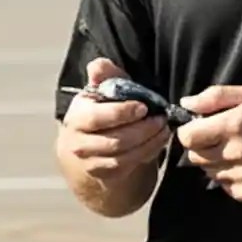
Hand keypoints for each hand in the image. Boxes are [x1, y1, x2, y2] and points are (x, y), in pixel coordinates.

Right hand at [58, 58, 170, 180]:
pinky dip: (147, 154)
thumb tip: (97, 66)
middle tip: (162, 119)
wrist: (87, 144)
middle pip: (115, 141)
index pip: (97, 117)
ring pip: (123, 157)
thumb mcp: (102, 89)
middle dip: (142, 130)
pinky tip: (158, 142)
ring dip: (148, 143)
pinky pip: (128, 167)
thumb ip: (104, 75)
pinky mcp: (103, 175)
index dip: (122, 112)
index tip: (144, 107)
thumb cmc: (101, 109)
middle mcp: (79, 143)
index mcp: (77, 117)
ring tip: (164, 129)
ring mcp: (90, 162)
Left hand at [176, 85, 241, 203]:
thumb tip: (185, 104)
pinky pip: (225, 187)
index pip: (188, 137)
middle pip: (195, 157)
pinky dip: (230, 178)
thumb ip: (215, 97)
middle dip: (202, 147)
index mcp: (232, 126)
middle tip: (220, 139)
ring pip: (209, 173)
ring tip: (237, 151)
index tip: (199, 128)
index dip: (189, 132)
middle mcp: (235, 153)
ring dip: (216, 163)